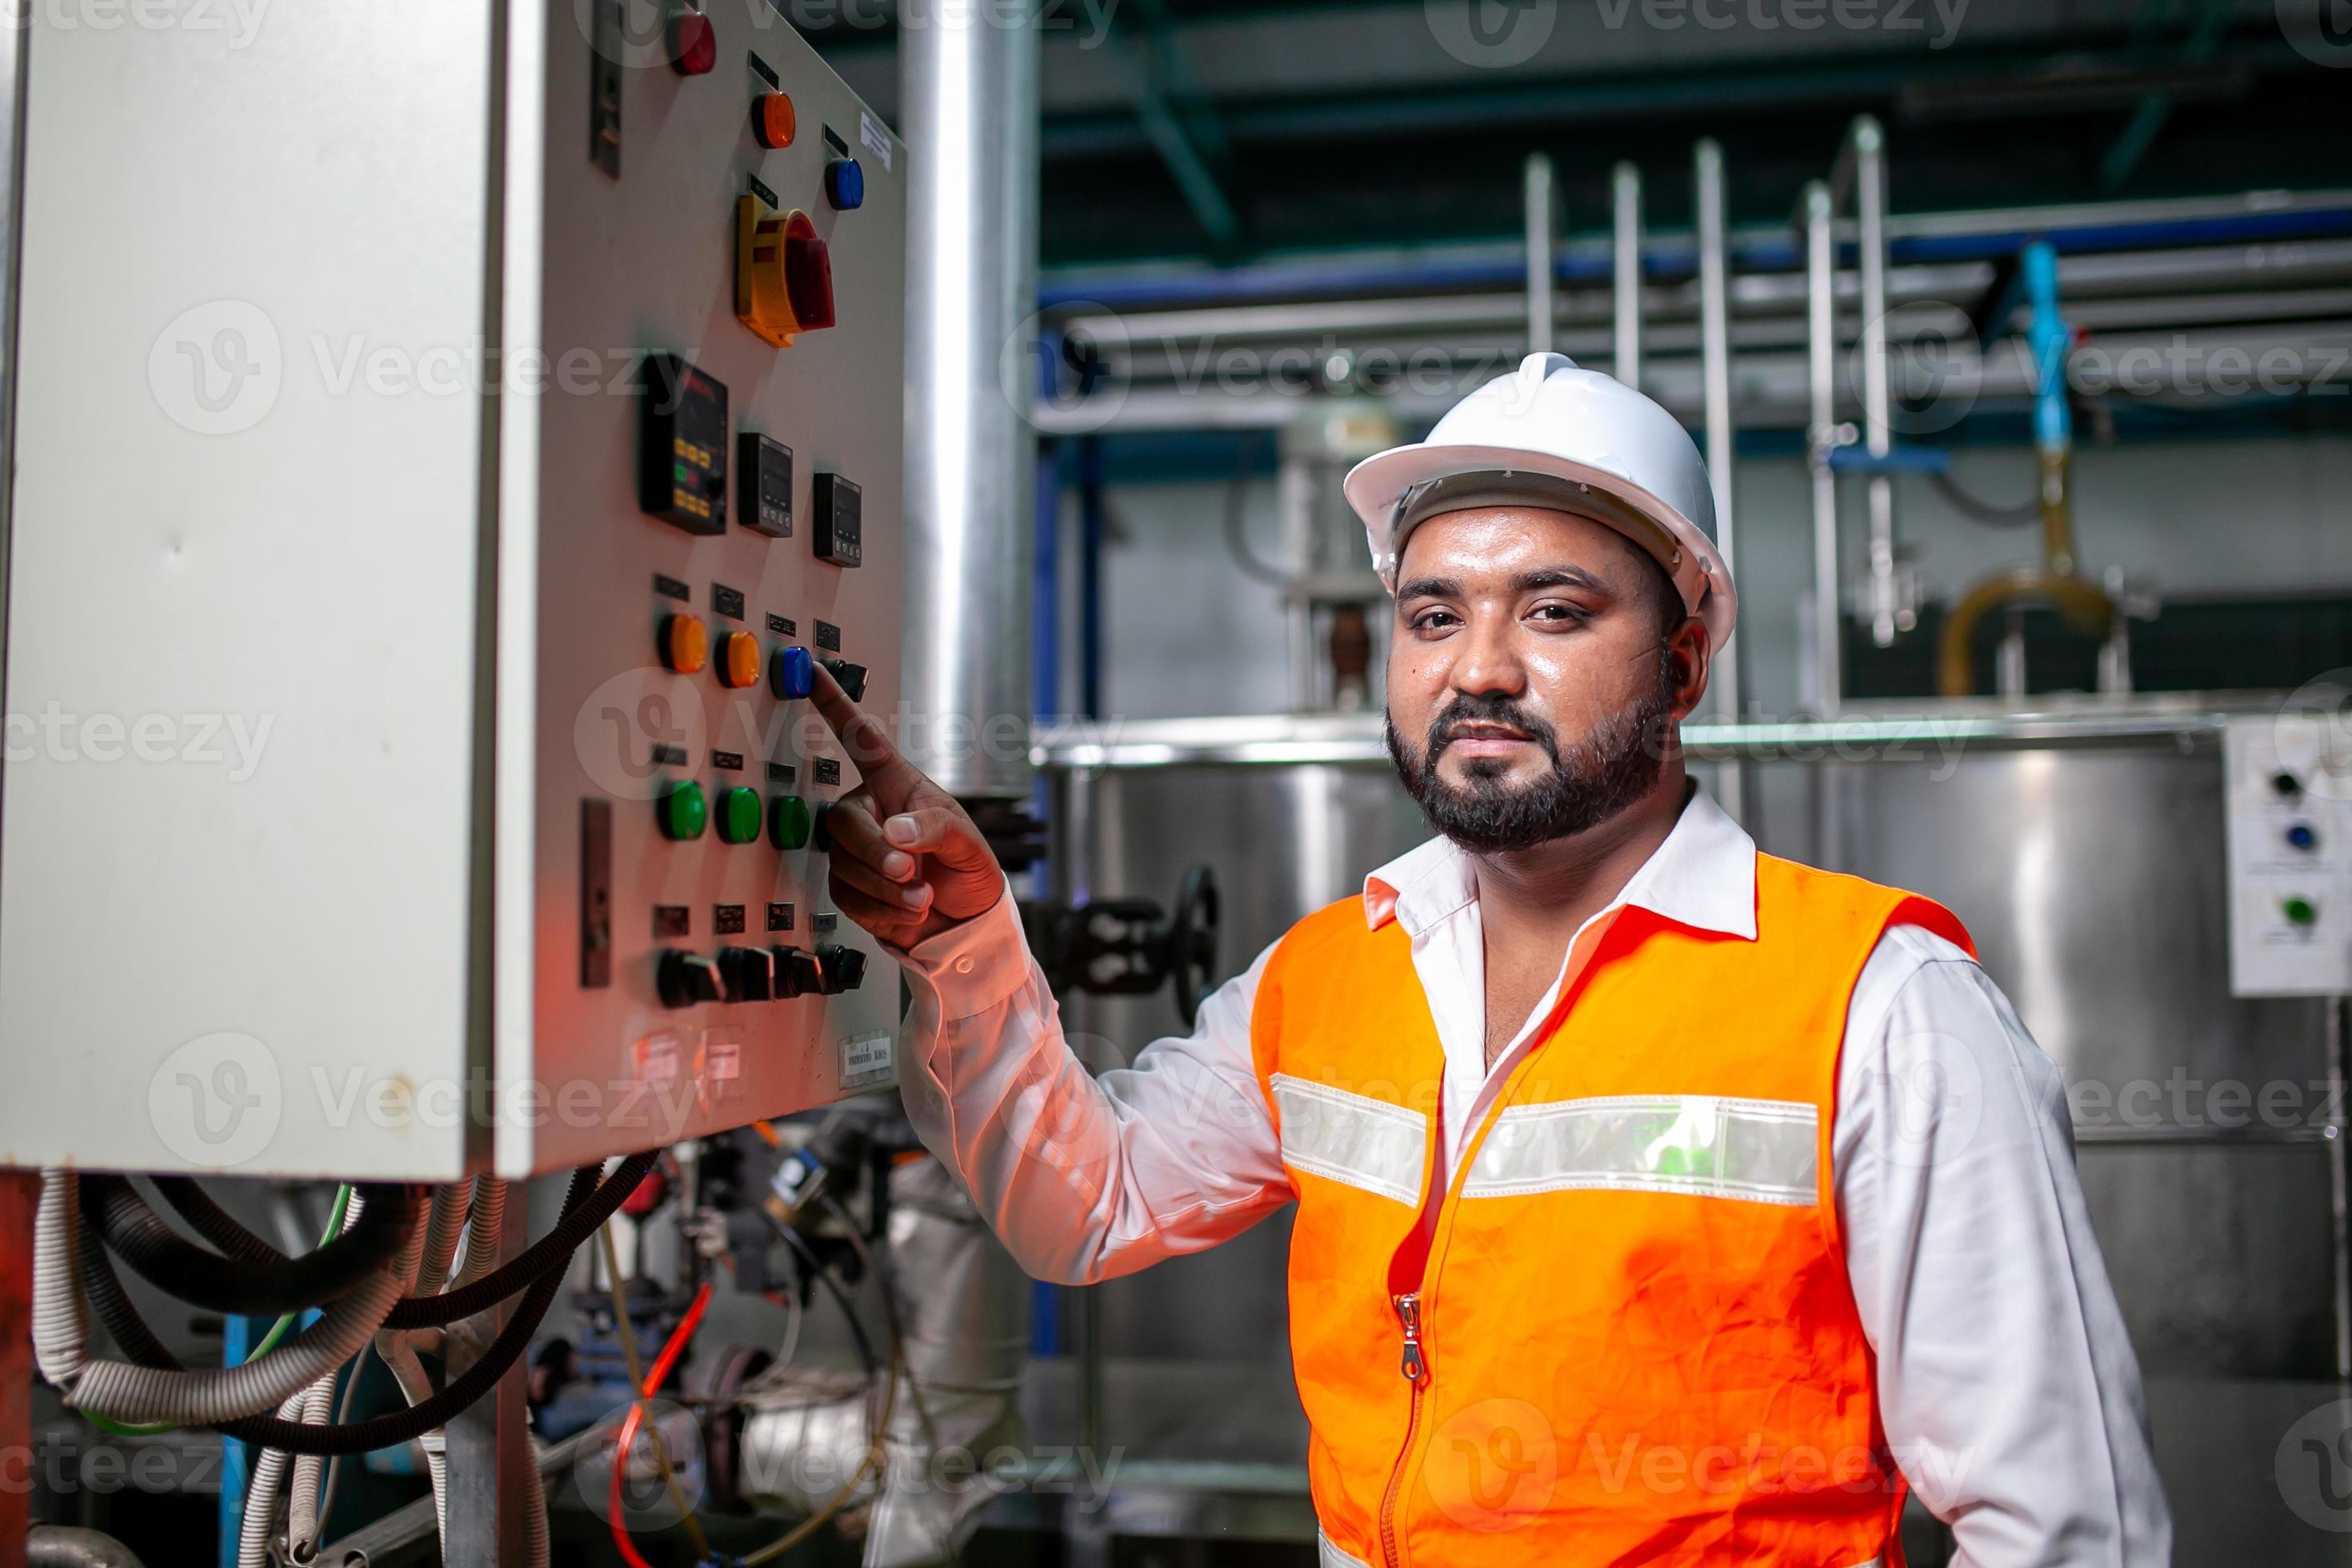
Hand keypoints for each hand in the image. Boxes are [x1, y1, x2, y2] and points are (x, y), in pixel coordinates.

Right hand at [807, 663, 1005, 948]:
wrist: (964, 923)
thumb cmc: (968, 869)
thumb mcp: (968, 844)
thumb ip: (937, 830)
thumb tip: (895, 830)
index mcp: (899, 786)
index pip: (862, 741)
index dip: (836, 707)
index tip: (812, 671)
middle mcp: (870, 812)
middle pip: (842, 820)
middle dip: (874, 852)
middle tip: (909, 874)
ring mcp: (855, 851)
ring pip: (844, 864)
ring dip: (886, 890)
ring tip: (924, 898)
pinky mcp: (848, 887)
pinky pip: (847, 897)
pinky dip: (883, 911)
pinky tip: (910, 911)